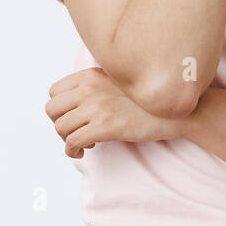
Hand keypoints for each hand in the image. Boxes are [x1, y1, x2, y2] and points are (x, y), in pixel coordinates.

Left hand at [44, 67, 184, 158]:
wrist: (174, 111)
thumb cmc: (147, 101)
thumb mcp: (118, 81)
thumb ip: (96, 86)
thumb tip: (76, 103)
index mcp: (90, 75)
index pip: (54, 92)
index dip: (61, 108)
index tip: (75, 117)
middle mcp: (89, 88)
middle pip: (52, 110)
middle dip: (60, 124)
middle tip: (76, 131)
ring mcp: (96, 107)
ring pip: (59, 128)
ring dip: (67, 139)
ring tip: (84, 142)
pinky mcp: (105, 126)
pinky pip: (72, 142)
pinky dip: (73, 150)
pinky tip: (86, 151)